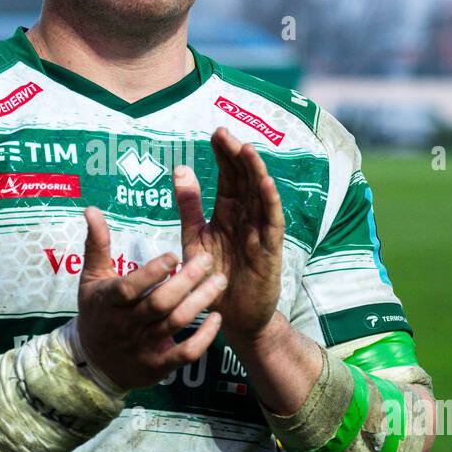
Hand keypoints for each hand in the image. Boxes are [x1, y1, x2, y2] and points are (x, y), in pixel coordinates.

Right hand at [75, 206, 225, 390]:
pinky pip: (185, 353)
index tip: (173, 255)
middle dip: (185, 282)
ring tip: (219, 281)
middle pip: (158, 304)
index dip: (151, 273)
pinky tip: (217, 319)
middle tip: (208, 261)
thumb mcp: (92, 279)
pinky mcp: (158, 365)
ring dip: (199, 303)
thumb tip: (91, 209)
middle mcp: (126, 325)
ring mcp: (142, 347)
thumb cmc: (97, 312)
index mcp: (109, 301)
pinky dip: (203, 339)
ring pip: (175, 324)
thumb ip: (97, 244)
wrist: (94, 363)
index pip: (129, 288)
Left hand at [173, 126, 284, 341]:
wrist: (230, 318)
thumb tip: (180, 167)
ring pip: (260, 196)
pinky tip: (265, 184)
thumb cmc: (212, 277)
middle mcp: (246, 217)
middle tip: (224, 133)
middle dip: (236, 156)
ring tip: (246, 149)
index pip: (228, 177)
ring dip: (255, 172)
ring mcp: (259, 232)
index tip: (214, 133)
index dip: (223, 155)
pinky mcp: (269, 251)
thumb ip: (189, 206)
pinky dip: (270, 203)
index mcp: (227, 212)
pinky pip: (271, 224)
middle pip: (244, 180)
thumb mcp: (194, 237)